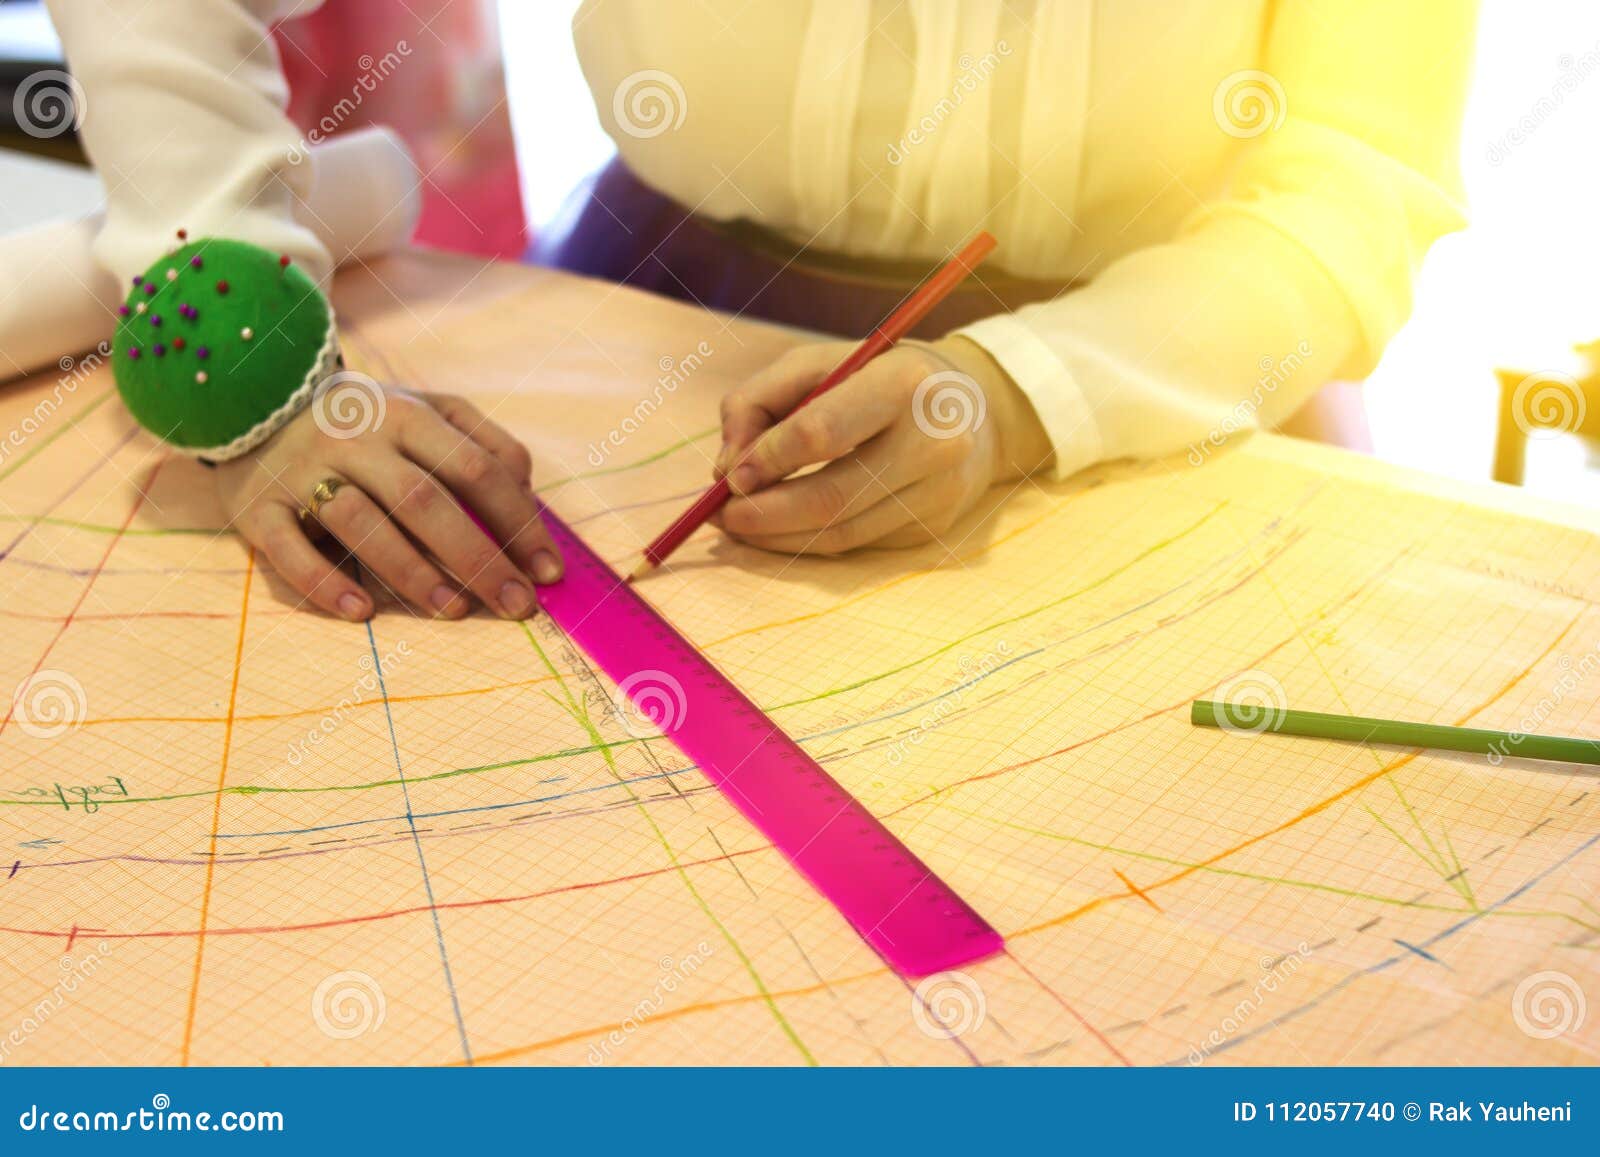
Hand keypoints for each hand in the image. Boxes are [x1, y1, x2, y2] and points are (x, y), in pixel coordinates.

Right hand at [215, 384, 561, 620]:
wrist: (248, 404)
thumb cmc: (365, 424)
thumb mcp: (425, 412)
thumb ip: (482, 442)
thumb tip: (527, 493)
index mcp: (404, 414)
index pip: (476, 469)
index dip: (519, 522)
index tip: (548, 571)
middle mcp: (353, 438)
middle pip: (424, 500)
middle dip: (479, 558)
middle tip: (516, 605)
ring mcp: (302, 471)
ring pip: (361, 523)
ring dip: (411, 571)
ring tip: (454, 609)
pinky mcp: (258, 508)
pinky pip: (289, 551)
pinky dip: (325, 584)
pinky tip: (362, 612)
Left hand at [712, 337, 1052, 553]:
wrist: (976, 407)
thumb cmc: (879, 377)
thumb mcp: (820, 363)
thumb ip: (758, 400)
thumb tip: (725, 468)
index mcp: (903, 381)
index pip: (821, 431)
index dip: (766, 459)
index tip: (727, 476)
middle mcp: (933, 439)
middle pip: (831, 497)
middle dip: (764, 513)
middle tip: (721, 516)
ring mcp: (940, 489)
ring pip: (841, 532)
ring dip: (778, 537)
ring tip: (741, 526)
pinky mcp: (936, 523)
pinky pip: (856, 542)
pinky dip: (808, 541)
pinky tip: (782, 530)